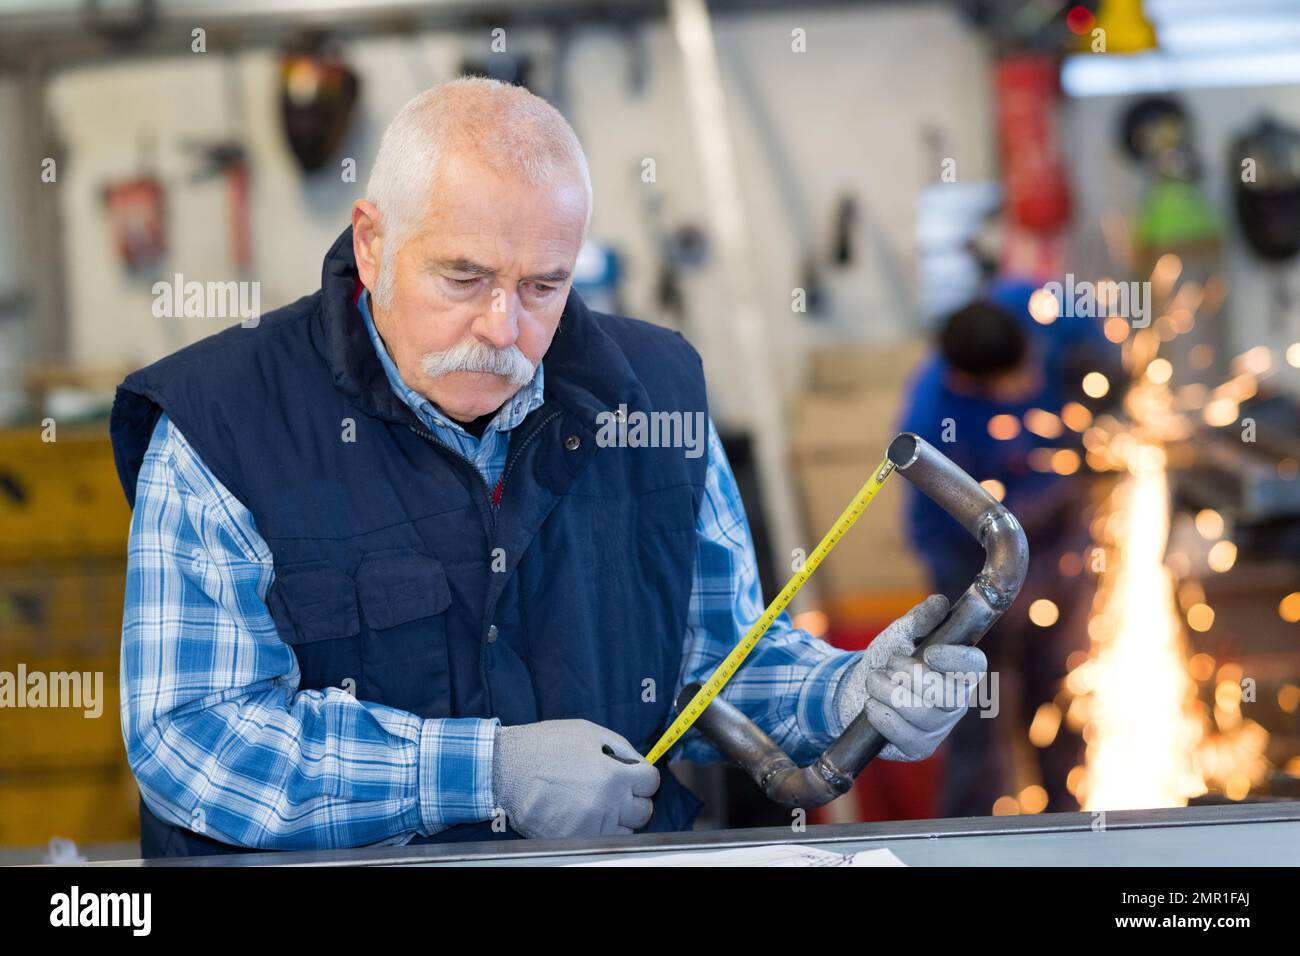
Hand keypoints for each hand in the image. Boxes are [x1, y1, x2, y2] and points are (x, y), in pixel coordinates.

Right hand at [491, 719, 659, 837]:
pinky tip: (584, 814)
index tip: (633, 775)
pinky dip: (599, 831)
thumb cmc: (546, 746)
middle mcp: (606, 806)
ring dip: (619, 818)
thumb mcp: (588, 733)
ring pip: (626, 831)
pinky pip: (602, 842)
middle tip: (616, 789)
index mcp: (613, 776)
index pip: (652, 783)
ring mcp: (590, 828)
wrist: (506, 769)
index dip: (643, 776)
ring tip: (599, 802)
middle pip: (644, 811)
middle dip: (634, 798)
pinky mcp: (573, 841)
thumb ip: (622, 749)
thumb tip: (640, 764)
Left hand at [832, 594, 986, 760]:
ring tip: (874, 681)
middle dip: (912, 676)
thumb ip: (921, 619)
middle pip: (948, 695)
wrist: (857, 687)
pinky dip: (883, 717)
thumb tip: (940, 603)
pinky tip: (872, 705)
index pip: (975, 666)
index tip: (930, 652)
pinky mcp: (918, 747)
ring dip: (890, 693)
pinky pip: (905, 735)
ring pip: (923, 714)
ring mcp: (938, 727)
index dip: (957, 660)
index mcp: (959, 671)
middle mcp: (956, 701)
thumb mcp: (901, 634)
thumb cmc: (887, 658)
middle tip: (890, 664)